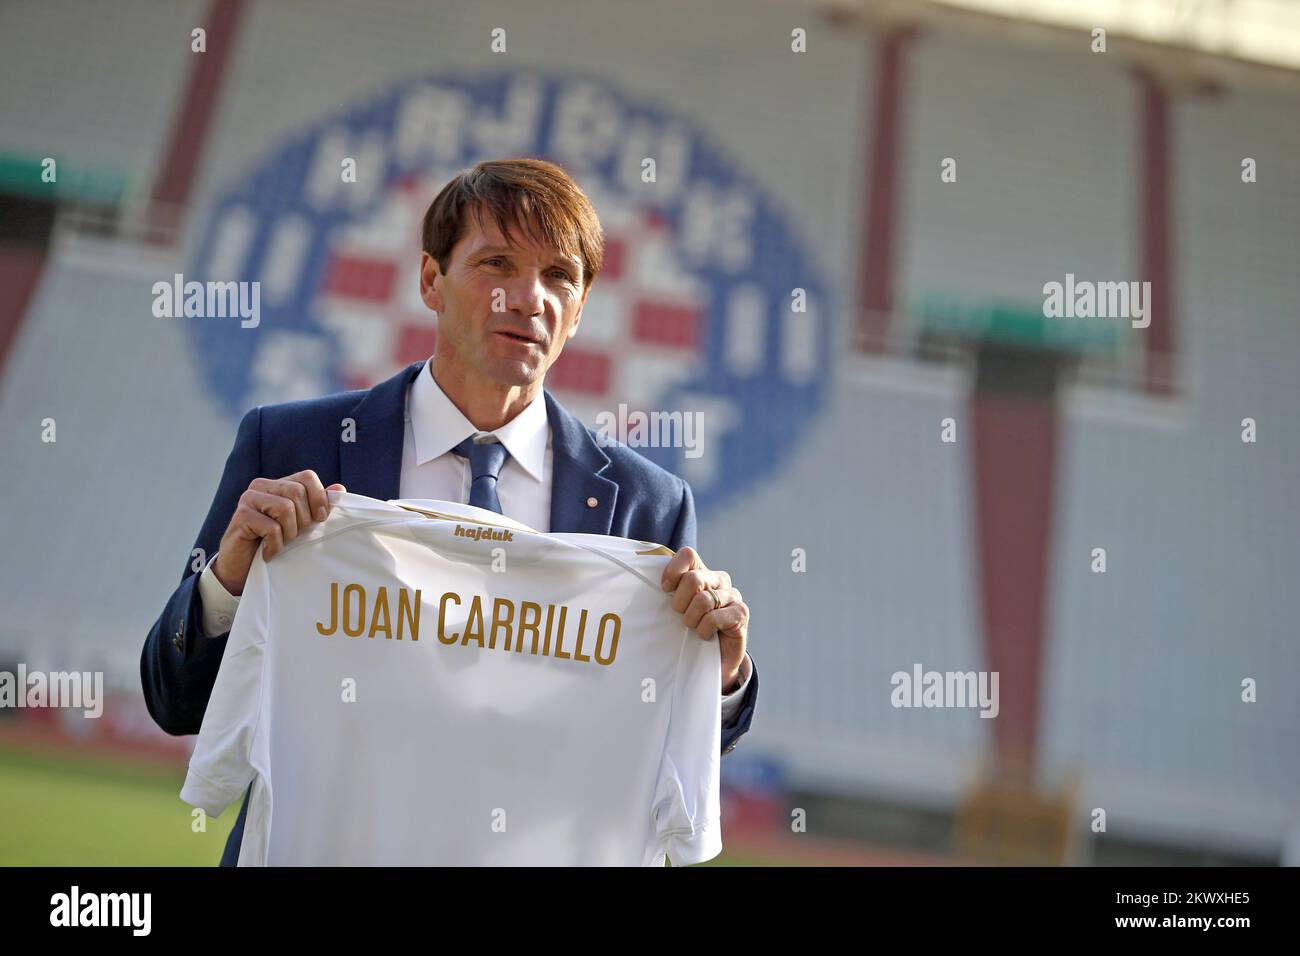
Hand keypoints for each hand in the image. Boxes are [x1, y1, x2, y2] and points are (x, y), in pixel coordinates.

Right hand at [212, 470, 344, 595]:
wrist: (242, 568)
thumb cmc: (273, 543)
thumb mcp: (299, 524)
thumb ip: (317, 505)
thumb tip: (340, 488)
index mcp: (278, 484)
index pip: (307, 477)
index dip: (319, 498)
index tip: (320, 519)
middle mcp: (262, 485)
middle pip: (297, 492)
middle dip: (303, 520)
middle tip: (294, 536)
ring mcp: (248, 499)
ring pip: (285, 507)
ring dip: (289, 532)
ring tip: (282, 542)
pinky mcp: (241, 516)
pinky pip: (271, 527)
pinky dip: (275, 544)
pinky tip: (269, 551)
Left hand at [660, 547, 748, 692]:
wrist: (715, 659)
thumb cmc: (690, 630)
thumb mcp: (676, 608)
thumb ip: (667, 593)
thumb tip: (640, 581)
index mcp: (702, 573)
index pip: (688, 555)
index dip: (673, 570)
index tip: (665, 589)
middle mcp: (719, 580)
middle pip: (693, 579)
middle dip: (680, 602)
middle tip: (680, 615)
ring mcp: (732, 595)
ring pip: (703, 600)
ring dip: (692, 619)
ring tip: (693, 627)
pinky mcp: (741, 612)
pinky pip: (714, 617)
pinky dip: (704, 630)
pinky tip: (705, 635)